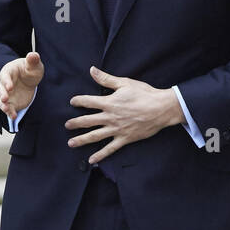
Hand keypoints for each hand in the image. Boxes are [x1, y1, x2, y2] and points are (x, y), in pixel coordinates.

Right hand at [0, 51, 43, 121]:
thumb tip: (33, 55)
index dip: (6, 81)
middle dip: (2, 93)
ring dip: (2, 105)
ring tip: (7, 109)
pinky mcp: (9, 102)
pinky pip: (6, 107)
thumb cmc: (31, 70)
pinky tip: (13, 116)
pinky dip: (9, 112)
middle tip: (5, 98)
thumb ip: (33, 60)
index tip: (10, 87)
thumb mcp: (34, 65)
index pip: (4, 75)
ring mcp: (5, 93)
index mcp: (8, 71)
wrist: (30, 81)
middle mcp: (4, 83)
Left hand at [66, 65, 185, 162]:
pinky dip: (100, 155)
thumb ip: (106, 79)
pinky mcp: (125, 138)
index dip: (78, 101)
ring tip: (71, 143)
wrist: (162, 108)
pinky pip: (110, 148)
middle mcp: (110, 117)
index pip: (87, 102)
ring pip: (95, 136)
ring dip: (81, 140)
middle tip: (66, 125)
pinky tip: (92, 160)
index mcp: (109, 103)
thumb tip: (92, 70)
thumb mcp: (124, 83)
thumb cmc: (144, 94)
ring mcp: (116, 129)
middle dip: (75, 123)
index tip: (72, 102)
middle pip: (87, 121)